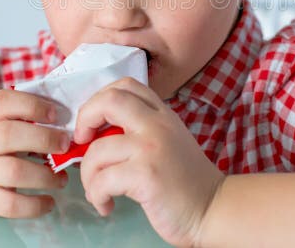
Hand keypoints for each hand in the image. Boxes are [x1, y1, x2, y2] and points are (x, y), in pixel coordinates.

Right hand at [0, 89, 70, 217]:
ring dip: (44, 176)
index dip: (31, 105)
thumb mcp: (1, 123)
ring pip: (12, 171)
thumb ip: (28, 118)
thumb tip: (74, 121)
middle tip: (65, 145)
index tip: (55, 114)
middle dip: (43, 139)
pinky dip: (34, 206)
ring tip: (62, 178)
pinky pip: (9, 204)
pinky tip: (48, 202)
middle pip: (8, 135)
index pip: (2, 102)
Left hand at [75, 77, 224, 246]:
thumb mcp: (168, 141)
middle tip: (81, 142)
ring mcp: (151, 148)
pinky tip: (106, 205)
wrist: (214, 209)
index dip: (99, 99)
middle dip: (84, 119)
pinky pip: (102, 181)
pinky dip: (96, 196)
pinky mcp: (145, 175)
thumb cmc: (187, 182)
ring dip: (87, 175)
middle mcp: (157, 124)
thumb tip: (95, 133)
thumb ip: (141, 129)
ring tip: (97, 191)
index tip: (93, 124)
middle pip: (109, 101)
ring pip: (96, 150)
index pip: (125, 85)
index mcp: (162, 114)